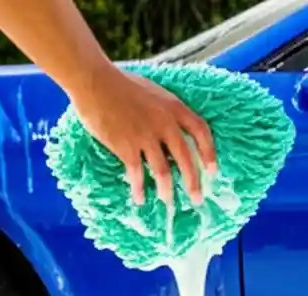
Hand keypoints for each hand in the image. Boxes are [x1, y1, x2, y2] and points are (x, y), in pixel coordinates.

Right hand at [71, 65, 217, 205]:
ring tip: (168, 201)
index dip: (209, 153)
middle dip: (193, 182)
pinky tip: (139, 198)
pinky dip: (139, 188)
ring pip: (163, 171)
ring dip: (166, 190)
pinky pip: (137, 173)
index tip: (213, 171)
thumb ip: (165, 112)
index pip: (201, 131)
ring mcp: (146, 136)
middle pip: (185, 158)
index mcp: (174, 107)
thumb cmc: (122, 85)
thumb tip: (172, 134)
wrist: (95, 82)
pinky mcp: (126, 146)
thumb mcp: (153, 93)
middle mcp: (164, 123)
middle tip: (197, 199)